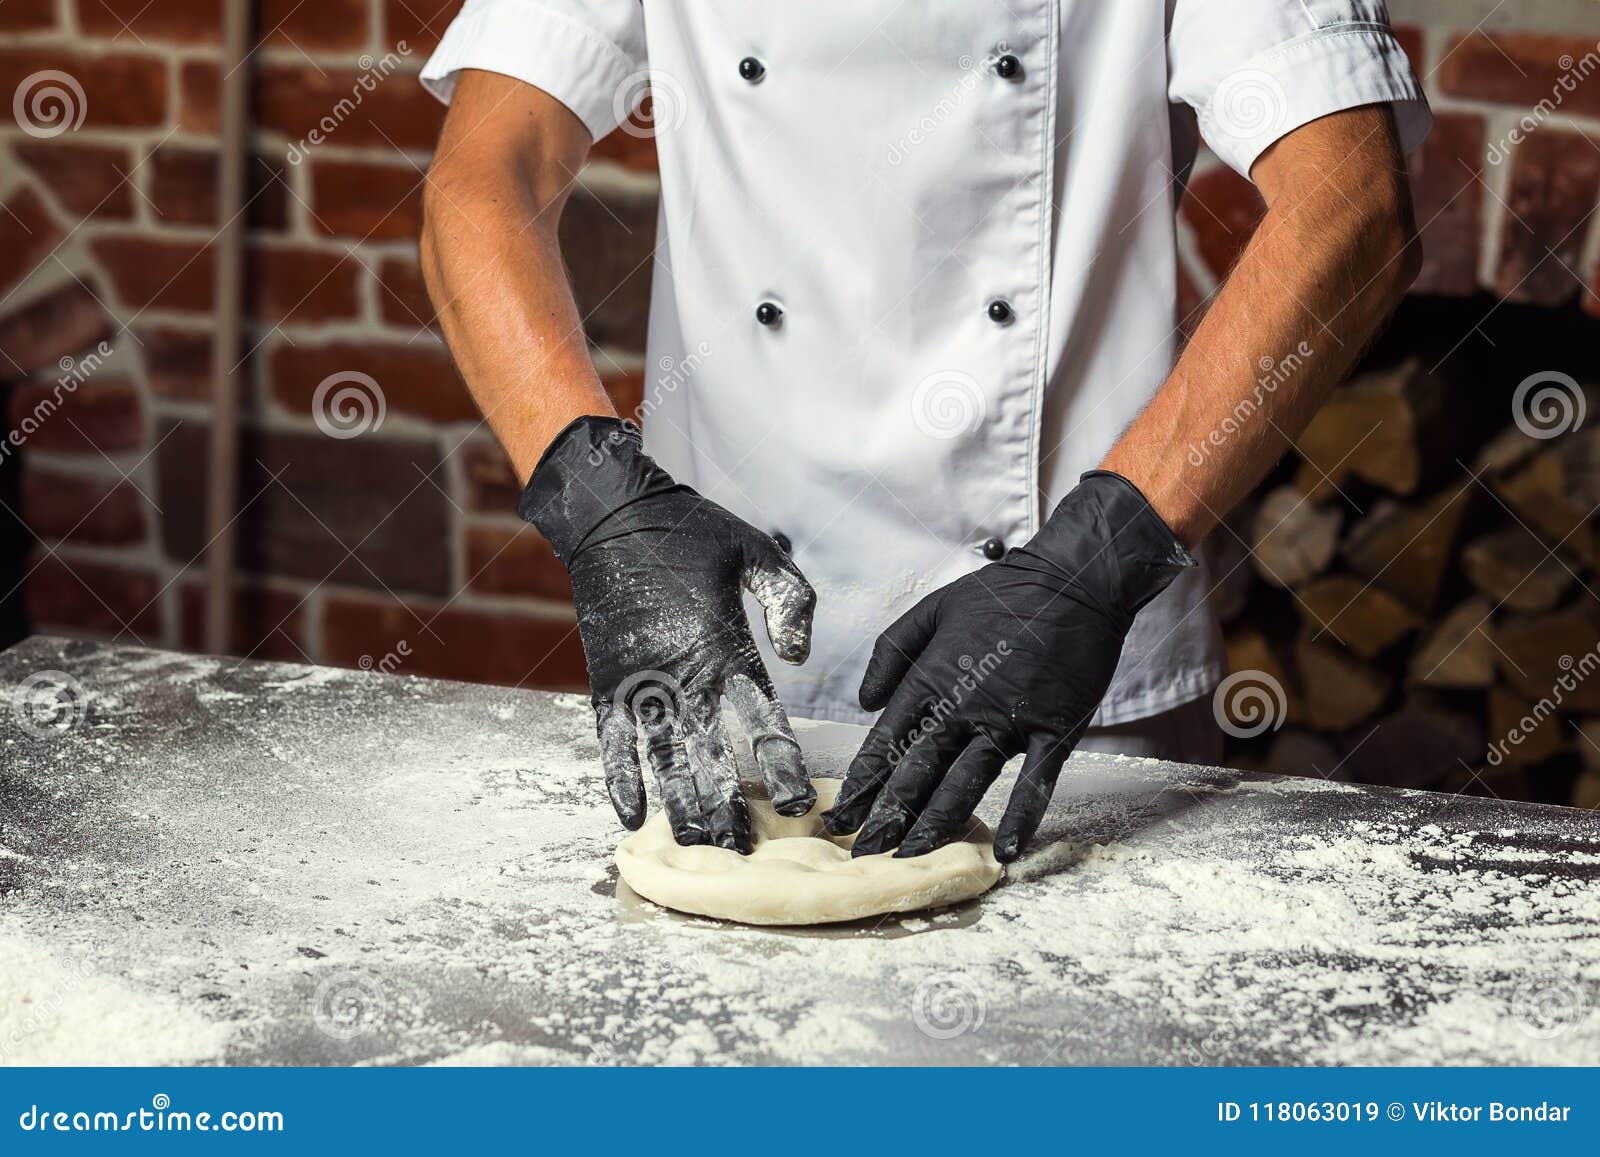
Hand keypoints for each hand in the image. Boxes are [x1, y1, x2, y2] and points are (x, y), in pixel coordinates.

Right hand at [519, 416, 816, 850]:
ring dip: (681, 807)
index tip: (800, 806)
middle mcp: (682, 673)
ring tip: (699, 852)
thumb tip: (796, 656)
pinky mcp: (605, 680)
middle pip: (710, 758)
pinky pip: (610, 741)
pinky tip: (630, 817)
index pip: (761, 720)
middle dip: (728, 809)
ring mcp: (639, 681)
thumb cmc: (693, 532)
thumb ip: (791, 601)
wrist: (613, 515)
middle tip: (744, 856)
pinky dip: (618, 778)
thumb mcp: (757, 551)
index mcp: (725, 645)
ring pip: (663, 760)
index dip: (782, 767)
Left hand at [821, 471, 1193, 861]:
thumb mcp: (933, 609)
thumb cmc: (1003, 592)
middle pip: (917, 773)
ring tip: (909, 861)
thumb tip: (865, 700)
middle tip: (862, 853)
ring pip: (965, 784)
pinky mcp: (1055, 730)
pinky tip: (1003, 852)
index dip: (861, 783)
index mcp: (931, 678)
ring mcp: (1011, 721)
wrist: (1075, 580)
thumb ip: (892, 652)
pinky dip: (1020, 819)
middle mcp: (965, 706)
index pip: (886, 742)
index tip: (839, 815)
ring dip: (935, 826)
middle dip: (886, 817)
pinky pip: (1035, 784)